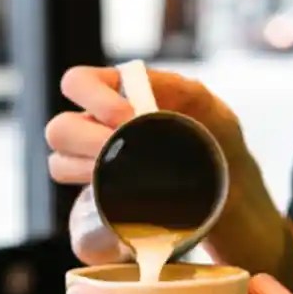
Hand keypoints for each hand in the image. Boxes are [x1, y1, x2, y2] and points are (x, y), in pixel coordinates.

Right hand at [47, 66, 251, 264]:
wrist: (233, 196)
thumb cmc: (219, 143)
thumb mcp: (212, 109)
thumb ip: (180, 90)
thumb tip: (143, 96)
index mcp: (117, 96)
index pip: (76, 83)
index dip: (93, 98)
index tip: (128, 118)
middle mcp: (96, 129)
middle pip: (58, 129)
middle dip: (87, 141)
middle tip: (123, 156)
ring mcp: (93, 166)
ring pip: (59, 165)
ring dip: (87, 172)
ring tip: (123, 181)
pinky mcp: (97, 203)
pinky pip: (74, 210)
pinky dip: (91, 208)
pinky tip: (120, 208)